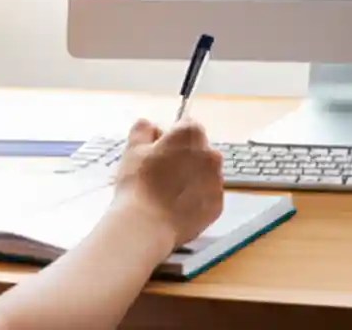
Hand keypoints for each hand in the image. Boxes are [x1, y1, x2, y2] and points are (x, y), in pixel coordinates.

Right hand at [114, 119, 223, 247]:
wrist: (148, 225)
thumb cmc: (139, 184)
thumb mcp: (133, 150)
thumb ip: (142, 130)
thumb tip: (149, 125)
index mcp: (191, 135)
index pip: (186, 126)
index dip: (171, 137)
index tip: (158, 151)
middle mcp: (211, 153)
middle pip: (199, 150)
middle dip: (184, 158)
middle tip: (161, 175)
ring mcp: (217, 180)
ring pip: (205, 174)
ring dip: (192, 178)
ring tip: (168, 195)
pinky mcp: (218, 204)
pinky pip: (208, 196)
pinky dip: (197, 199)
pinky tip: (177, 208)